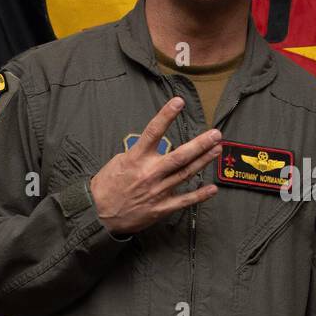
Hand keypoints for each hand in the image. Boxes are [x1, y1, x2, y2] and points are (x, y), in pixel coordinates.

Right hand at [88, 97, 221, 235]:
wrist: (98, 214)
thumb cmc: (107, 186)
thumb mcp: (118, 162)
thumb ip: (138, 153)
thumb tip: (152, 145)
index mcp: (136, 158)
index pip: (153, 132)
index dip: (166, 115)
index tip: (178, 101)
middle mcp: (149, 173)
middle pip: (179, 156)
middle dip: (200, 144)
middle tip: (216, 134)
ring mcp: (157, 191)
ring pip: (185, 174)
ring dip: (203, 161)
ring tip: (217, 149)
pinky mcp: (161, 208)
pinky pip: (184, 200)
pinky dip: (199, 195)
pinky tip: (212, 188)